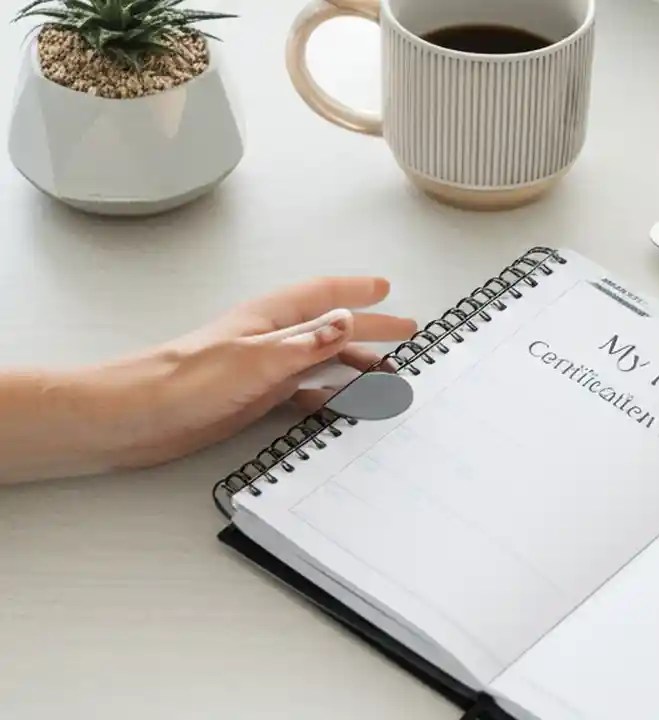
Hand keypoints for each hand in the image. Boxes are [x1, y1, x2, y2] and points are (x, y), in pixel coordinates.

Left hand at [69, 277, 416, 472]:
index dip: (356, 291)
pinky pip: (302, 393)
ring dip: (353, 368)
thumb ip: (306, 343)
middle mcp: (271, 340)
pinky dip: (327, 397)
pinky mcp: (252, 398)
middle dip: (368, 330)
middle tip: (405, 334)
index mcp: (270, 319)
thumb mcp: (255, 360)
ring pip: (321, 363)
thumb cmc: (185, 383)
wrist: (136, 417)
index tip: (387, 289)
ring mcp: (263, 370)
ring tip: (386, 378)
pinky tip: (340, 407)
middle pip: (330, 330)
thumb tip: (349, 320)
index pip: (324, 296)